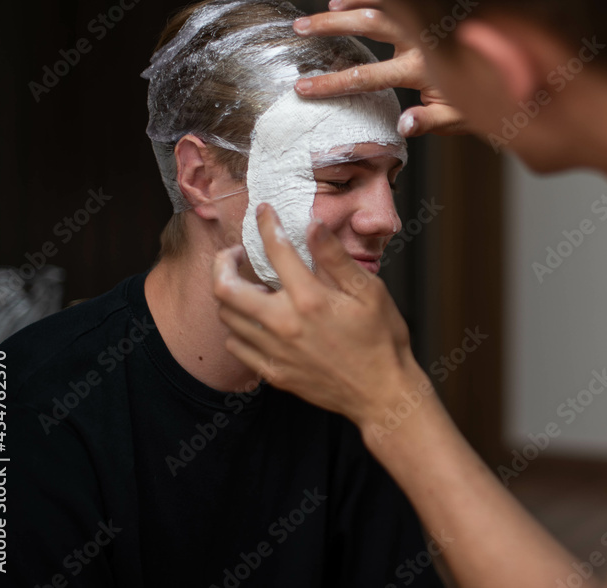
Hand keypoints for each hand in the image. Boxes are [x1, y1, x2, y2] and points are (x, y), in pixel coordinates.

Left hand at [212, 204, 425, 427]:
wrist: (383, 394)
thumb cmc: (382, 340)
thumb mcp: (369, 291)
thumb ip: (335, 257)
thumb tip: (312, 225)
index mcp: (310, 299)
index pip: (274, 250)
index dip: (266, 224)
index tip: (264, 212)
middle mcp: (284, 325)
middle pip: (225, 287)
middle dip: (223, 261)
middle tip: (235, 253)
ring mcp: (274, 352)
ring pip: (227, 316)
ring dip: (229, 293)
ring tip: (245, 284)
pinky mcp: (273, 373)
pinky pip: (236, 346)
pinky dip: (237, 327)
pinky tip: (253, 319)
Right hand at [293, 0, 468, 137]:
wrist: (509, 71)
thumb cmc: (479, 98)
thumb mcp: (455, 119)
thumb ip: (428, 122)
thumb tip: (402, 125)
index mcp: (421, 68)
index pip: (367, 75)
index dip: (332, 83)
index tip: (304, 87)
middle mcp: (422, 36)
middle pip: (367, 23)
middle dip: (329, 25)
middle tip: (301, 29)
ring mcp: (427, 17)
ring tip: (327, 9)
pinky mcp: (432, 7)